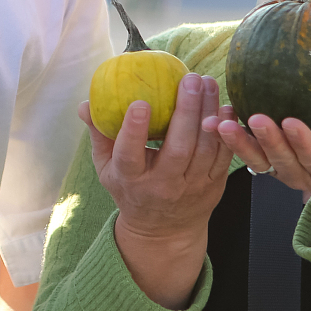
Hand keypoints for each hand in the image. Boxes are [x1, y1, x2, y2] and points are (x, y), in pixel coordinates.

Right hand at [83, 74, 230, 244]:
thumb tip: (85, 104)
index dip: (134, 131)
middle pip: (177, 148)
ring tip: (207, 83)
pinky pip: (223, 156)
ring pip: (204, 149)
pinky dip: (226, 130)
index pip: (130, 156)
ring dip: (208, 112)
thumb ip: (99, 135)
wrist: (164, 232)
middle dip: (185, 111)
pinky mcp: (214, 187)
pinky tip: (225, 106)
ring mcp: (191, 188)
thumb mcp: (107, 169)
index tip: (140, 103)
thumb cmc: (131, 190)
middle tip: (189, 78)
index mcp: (132, 180)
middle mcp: (163, 186)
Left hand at [217, 107, 310, 230]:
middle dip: (267, 141)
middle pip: (280, 159)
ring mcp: (279, 169)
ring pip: (255, 160)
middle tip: (256, 118)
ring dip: (237, 143)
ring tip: (220, 123)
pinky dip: (227, 137)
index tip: (291, 122)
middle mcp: (300, 173)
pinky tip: (212, 116)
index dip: (302, 143)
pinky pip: (243, 150)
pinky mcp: (264, 160)